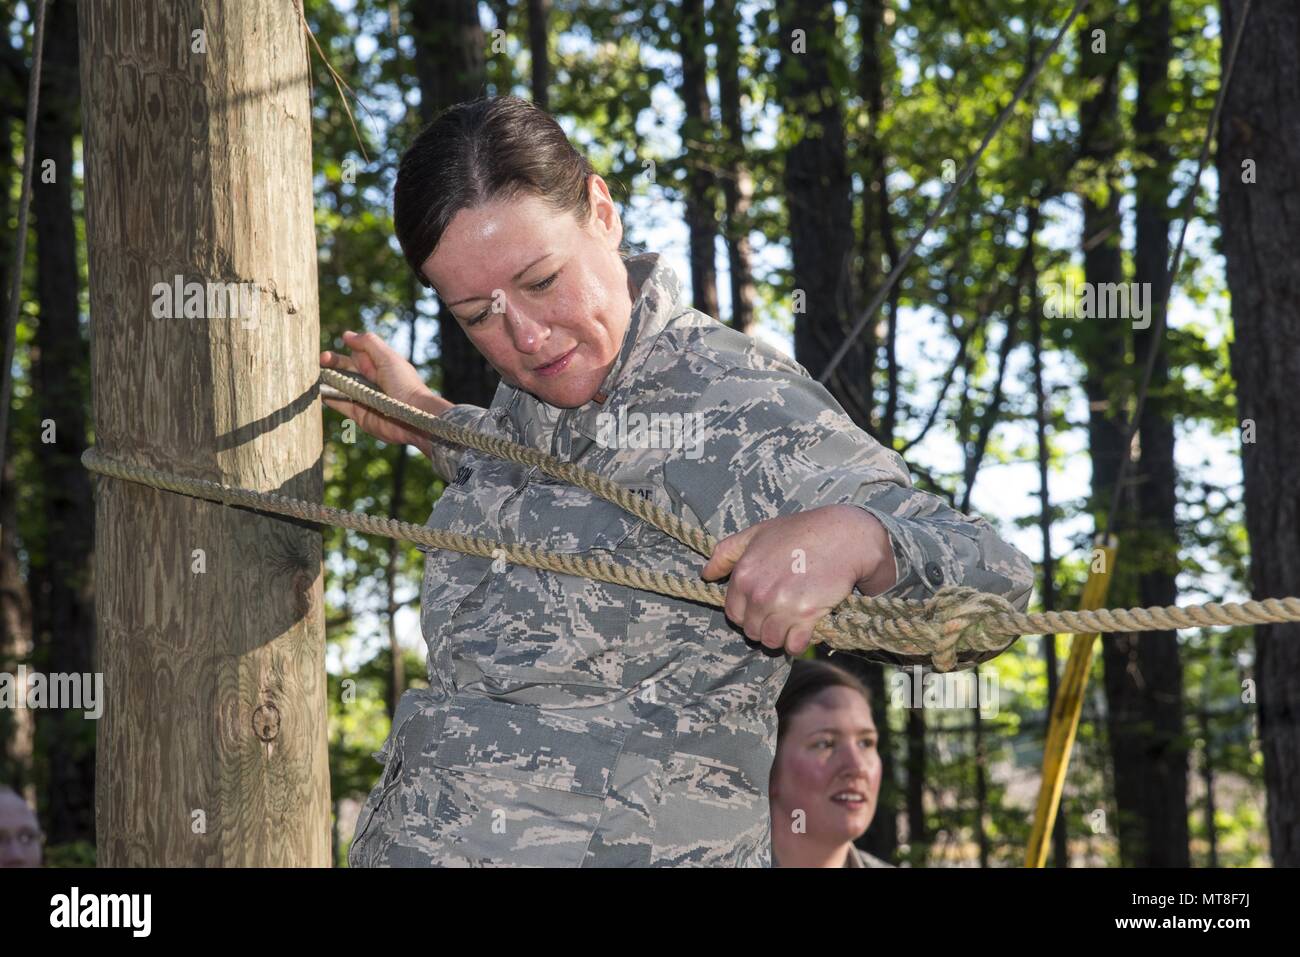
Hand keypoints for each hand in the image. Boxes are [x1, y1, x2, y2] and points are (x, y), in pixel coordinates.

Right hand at [320, 330, 443, 451]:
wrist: (414, 417)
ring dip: (326, 381)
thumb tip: (346, 334)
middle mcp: (369, 381)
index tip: (327, 356)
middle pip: (344, 370)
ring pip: (339, 387)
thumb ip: (368, 343)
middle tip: (319, 363)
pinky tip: (316, 392)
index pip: (354, 355)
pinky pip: (339, 405)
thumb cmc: (404, 384)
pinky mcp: (359, 415)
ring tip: (311, 376)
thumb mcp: (388, 357)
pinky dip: (328, 398)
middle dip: (330, 366)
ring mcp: (363, 398)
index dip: (341, 355)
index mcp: (378, 366)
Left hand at [699, 504, 896, 655]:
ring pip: (770, 641)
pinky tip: (805, 629)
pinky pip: (793, 645)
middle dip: (764, 626)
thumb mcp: (756, 533)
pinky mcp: (807, 615)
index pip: (733, 614)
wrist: (842, 536)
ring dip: (780, 636)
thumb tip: (706, 574)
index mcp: (743, 575)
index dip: (747, 614)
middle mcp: (759, 593)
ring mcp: (782, 605)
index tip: (762, 607)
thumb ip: (726, 553)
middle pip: (751, 631)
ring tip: (792, 622)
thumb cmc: (799, 532)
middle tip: (780, 613)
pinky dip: (798, 642)